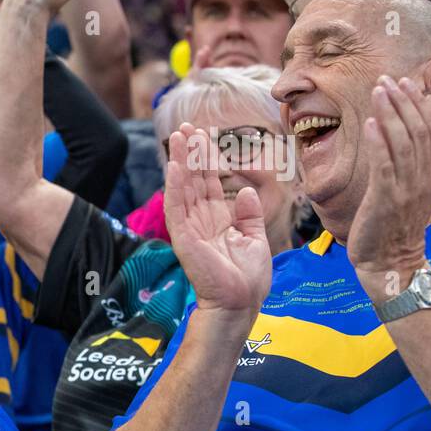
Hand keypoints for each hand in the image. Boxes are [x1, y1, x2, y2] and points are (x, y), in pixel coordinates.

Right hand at [163, 122, 271, 316]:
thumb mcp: (255, 240)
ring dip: (181, 161)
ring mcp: (190, 229)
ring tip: (180, 136)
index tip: (206, 137)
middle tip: (188, 126)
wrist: (240, 304)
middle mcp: (200, 222)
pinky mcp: (185, 238)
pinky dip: (175, 187)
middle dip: (191, 153)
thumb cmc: (248, 280)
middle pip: (193, 180)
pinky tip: (175, 166)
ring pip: (183, 188)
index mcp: (216, 222)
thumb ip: (249, 215)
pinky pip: (177, 208)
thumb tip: (242, 190)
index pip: (208, 184)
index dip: (207, 160)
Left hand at [348, 76, 430, 297]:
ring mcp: (405, 188)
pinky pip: (385, 166)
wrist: (390, 260)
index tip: (403, 83)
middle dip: (402, 102)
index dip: (417, 104)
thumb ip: (420, 162)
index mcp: (429, 173)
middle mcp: (421, 177)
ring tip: (378, 92)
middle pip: (416, 131)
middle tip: (386, 80)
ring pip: (402, 143)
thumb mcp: (413, 190)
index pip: (428, 130)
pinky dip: (379, 143)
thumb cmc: (394, 224)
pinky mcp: (386, 199)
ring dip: (390, 114)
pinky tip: (372, 124)